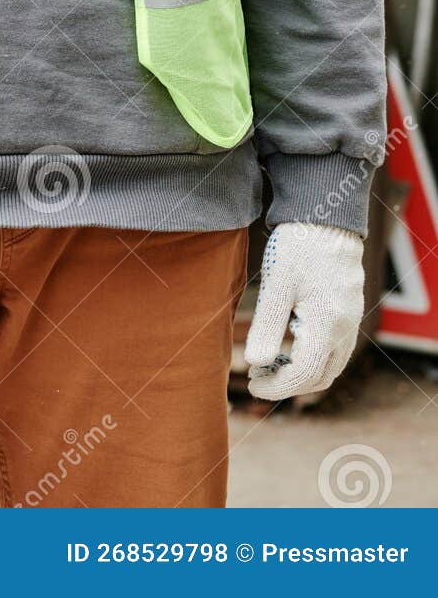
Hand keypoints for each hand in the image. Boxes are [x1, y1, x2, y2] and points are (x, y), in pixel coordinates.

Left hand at [245, 222, 363, 400]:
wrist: (325, 217)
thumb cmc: (298, 247)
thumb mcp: (276, 285)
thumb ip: (267, 327)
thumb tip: (254, 362)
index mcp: (327, 326)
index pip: (304, 375)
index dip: (276, 385)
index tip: (251, 382)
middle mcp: (345, 330)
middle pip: (320, 377)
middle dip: (288, 383)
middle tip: (258, 375)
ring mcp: (351, 321)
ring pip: (330, 365)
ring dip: (302, 372)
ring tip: (270, 361)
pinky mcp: (349, 311)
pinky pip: (336, 349)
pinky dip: (313, 356)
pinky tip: (289, 342)